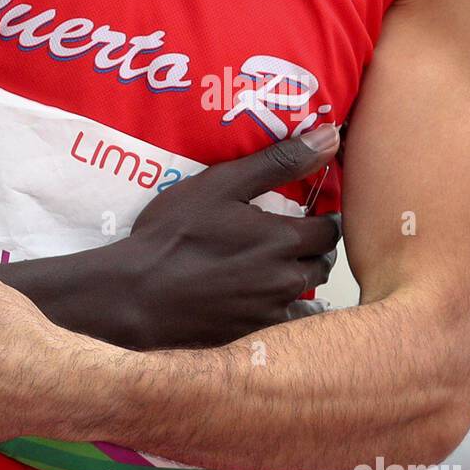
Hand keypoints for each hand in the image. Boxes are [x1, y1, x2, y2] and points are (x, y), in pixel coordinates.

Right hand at [121, 125, 341, 348]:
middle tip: (294, 233)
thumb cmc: (176, 232)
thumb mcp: (221, 184)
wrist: (140, 292)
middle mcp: (287, 279)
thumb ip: (278, 162)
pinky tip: (271, 298)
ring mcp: (271, 311)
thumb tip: (329, 136)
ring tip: (279, 260)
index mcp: (284, 240)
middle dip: (315, 246)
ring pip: (306, 291)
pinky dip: (288, 308)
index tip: (310, 210)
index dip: (323, 217)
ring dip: (301, 273)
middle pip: (322, 261)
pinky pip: (288, 321)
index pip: (329, 229)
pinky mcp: (253, 333)